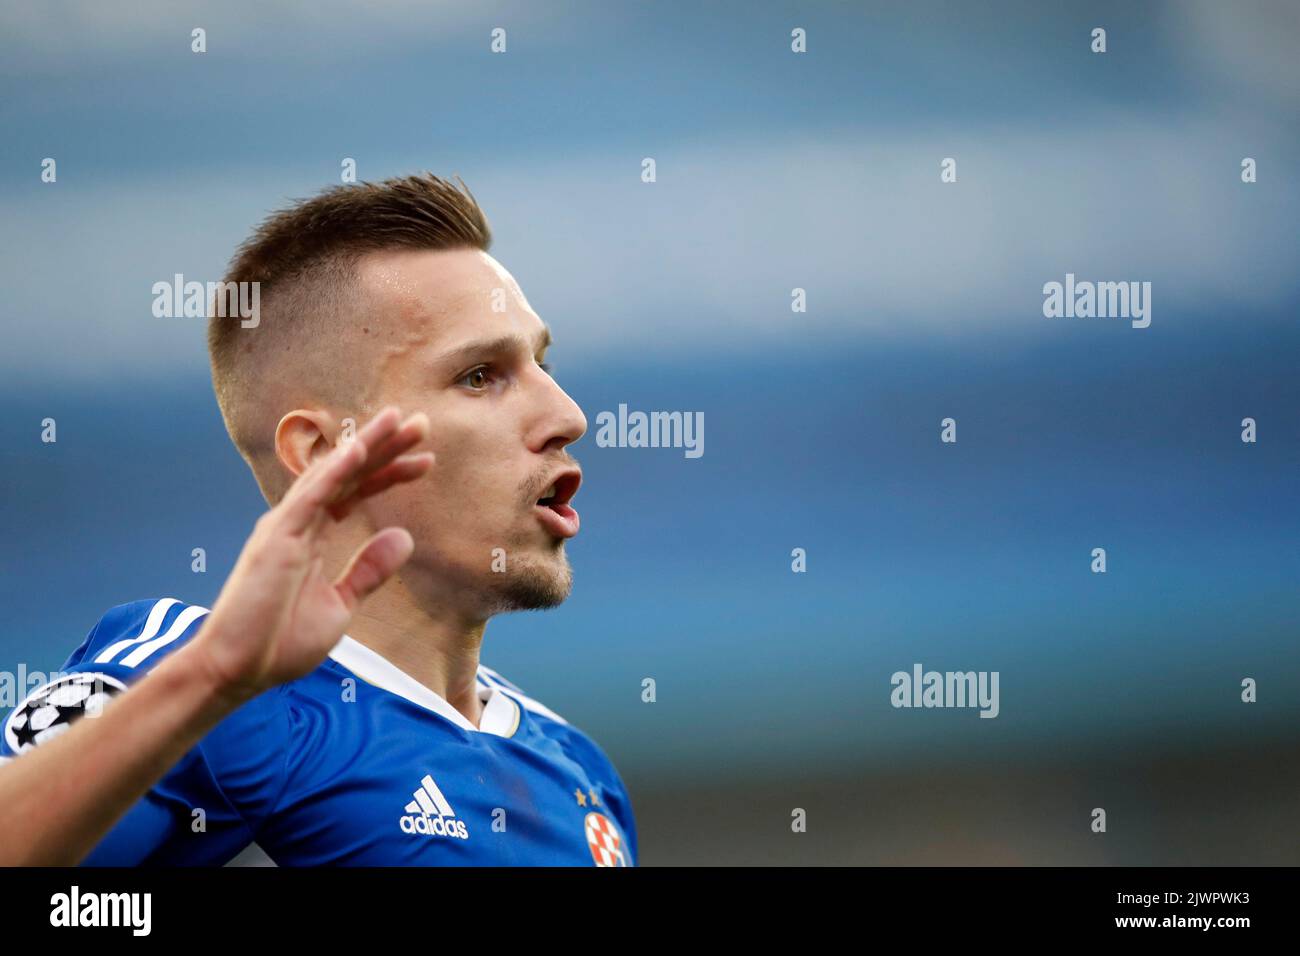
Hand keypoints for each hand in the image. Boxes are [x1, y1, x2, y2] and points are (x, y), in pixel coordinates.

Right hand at [189, 407, 432, 700]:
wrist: (239, 671)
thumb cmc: (280, 643)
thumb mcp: (340, 605)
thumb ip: (368, 570)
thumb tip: (404, 536)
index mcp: (313, 536)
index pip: (357, 492)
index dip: (390, 473)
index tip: (426, 461)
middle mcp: (299, 522)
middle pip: (348, 474)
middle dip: (385, 447)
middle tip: (421, 423)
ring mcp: (286, 526)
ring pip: (331, 475)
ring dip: (365, 445)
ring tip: (397, 419)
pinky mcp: (275, 538)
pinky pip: (309, 497)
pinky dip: (334, 471)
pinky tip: (359, 449)